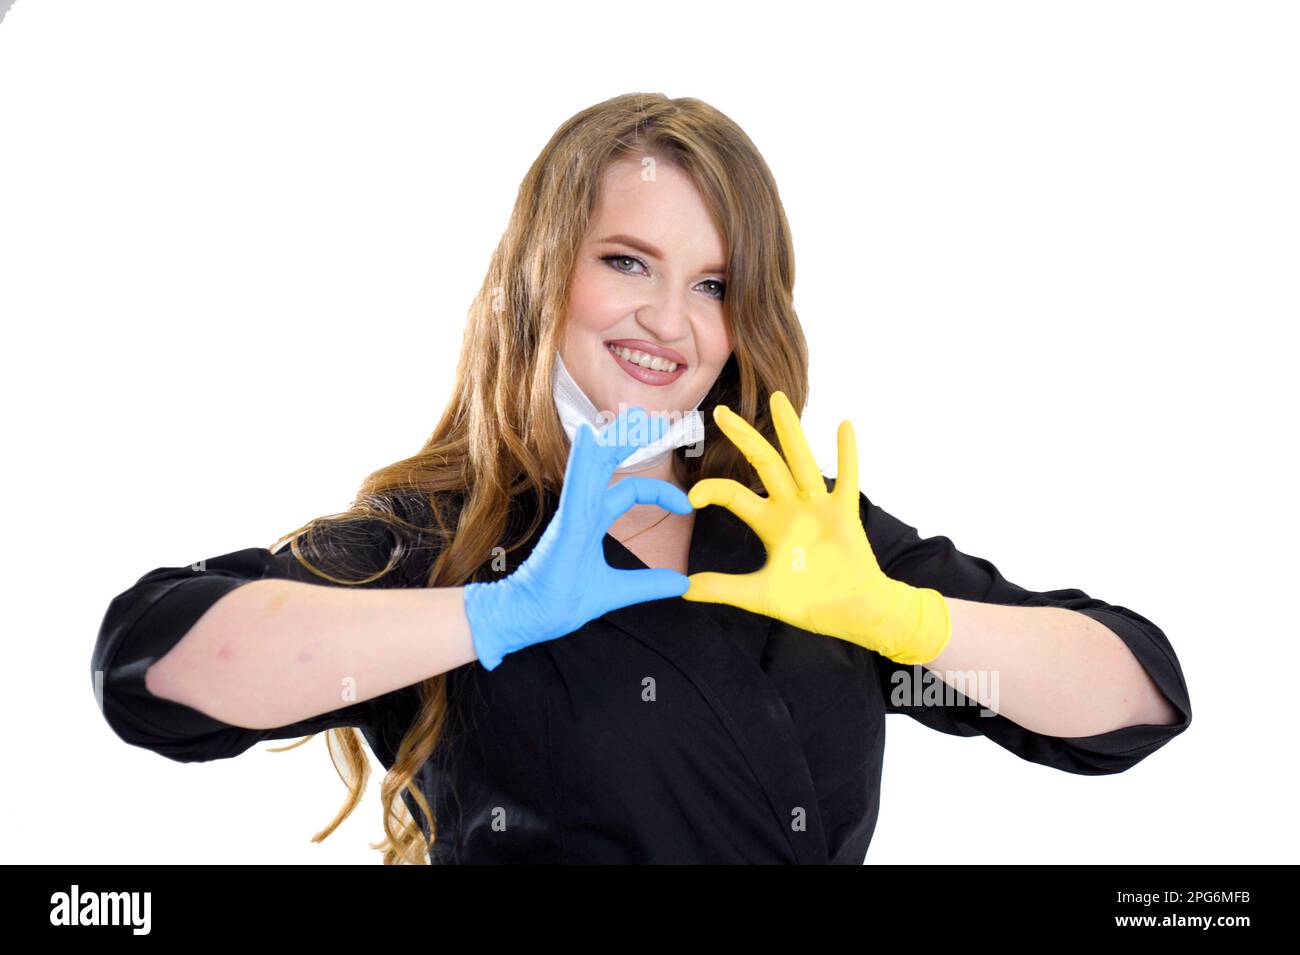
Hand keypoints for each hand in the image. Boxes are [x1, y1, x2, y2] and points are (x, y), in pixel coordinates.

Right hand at [464, 405, 691, 669]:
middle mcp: (582, 510)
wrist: (527, 618)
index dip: (661, 492)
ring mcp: (572, 515)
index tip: (688, 506)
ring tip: (630, 415)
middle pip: (607, 464)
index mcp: (592, 520)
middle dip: (629, 438)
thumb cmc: (559, 601)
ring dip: (612, 438)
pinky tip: (589, 436)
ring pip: (592, 466)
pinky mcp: (565, 526)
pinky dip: (582, 461)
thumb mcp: (615, 591)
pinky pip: (576, 488)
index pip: (630, 490)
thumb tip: (682, 583)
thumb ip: (647, 585)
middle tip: (653, 416)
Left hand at [683, 391, 949, 664]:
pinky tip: (844, 426)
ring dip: (790, 430)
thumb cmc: (810, 601)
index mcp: (769, 522)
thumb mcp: (759, 595)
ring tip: (777, 399)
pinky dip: (846, 454)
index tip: (691, 497)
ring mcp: (819, 507)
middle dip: (743, 436)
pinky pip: (847, 478)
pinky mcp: (845, 513)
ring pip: (800, 460)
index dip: (712, 490)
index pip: (734, 493)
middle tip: (721, 412)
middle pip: (764, 462)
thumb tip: (683, 590)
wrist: (852, 613)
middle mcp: (791, 507)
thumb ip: (723, 588)